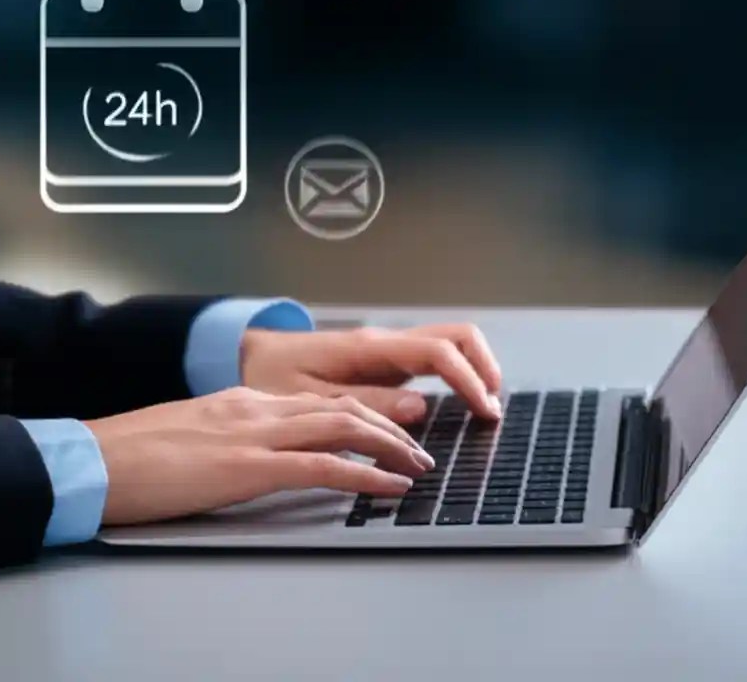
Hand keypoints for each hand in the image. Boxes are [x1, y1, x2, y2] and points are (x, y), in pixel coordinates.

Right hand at [84, 387, 435, 525]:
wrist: (93, 459)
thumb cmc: (130, 455)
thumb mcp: (189, 436)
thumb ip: (228, 438)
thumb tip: (253, 457)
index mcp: (241, 401)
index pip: (318, 400)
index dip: (361, 414)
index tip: (387, 431)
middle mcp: (255, 408)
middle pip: (342, 407)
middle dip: (389, 427)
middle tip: (418, 449)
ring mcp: (253, 435)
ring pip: (343, 427)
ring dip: (389, 446)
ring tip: (417, 465)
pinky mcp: (247, 466)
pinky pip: (322, 467)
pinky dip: (366, 475)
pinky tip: (390, 486)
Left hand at [240, 323, 502, 422]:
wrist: (253, 357)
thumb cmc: (274, 377)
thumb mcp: (311, 401)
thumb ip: (366, 405)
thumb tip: (420, 408)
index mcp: (369, 348)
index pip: (437, 351)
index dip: (468, 379)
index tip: (485, 410)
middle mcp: (386, 343)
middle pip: (456, 335)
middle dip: (484, 366)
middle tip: (492, 408)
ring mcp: (390, 351)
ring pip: (450, 344)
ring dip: (474, 370)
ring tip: (483, 408)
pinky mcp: (388, 363)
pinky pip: (434, 361)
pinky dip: (457, 377)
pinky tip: (460, 405)